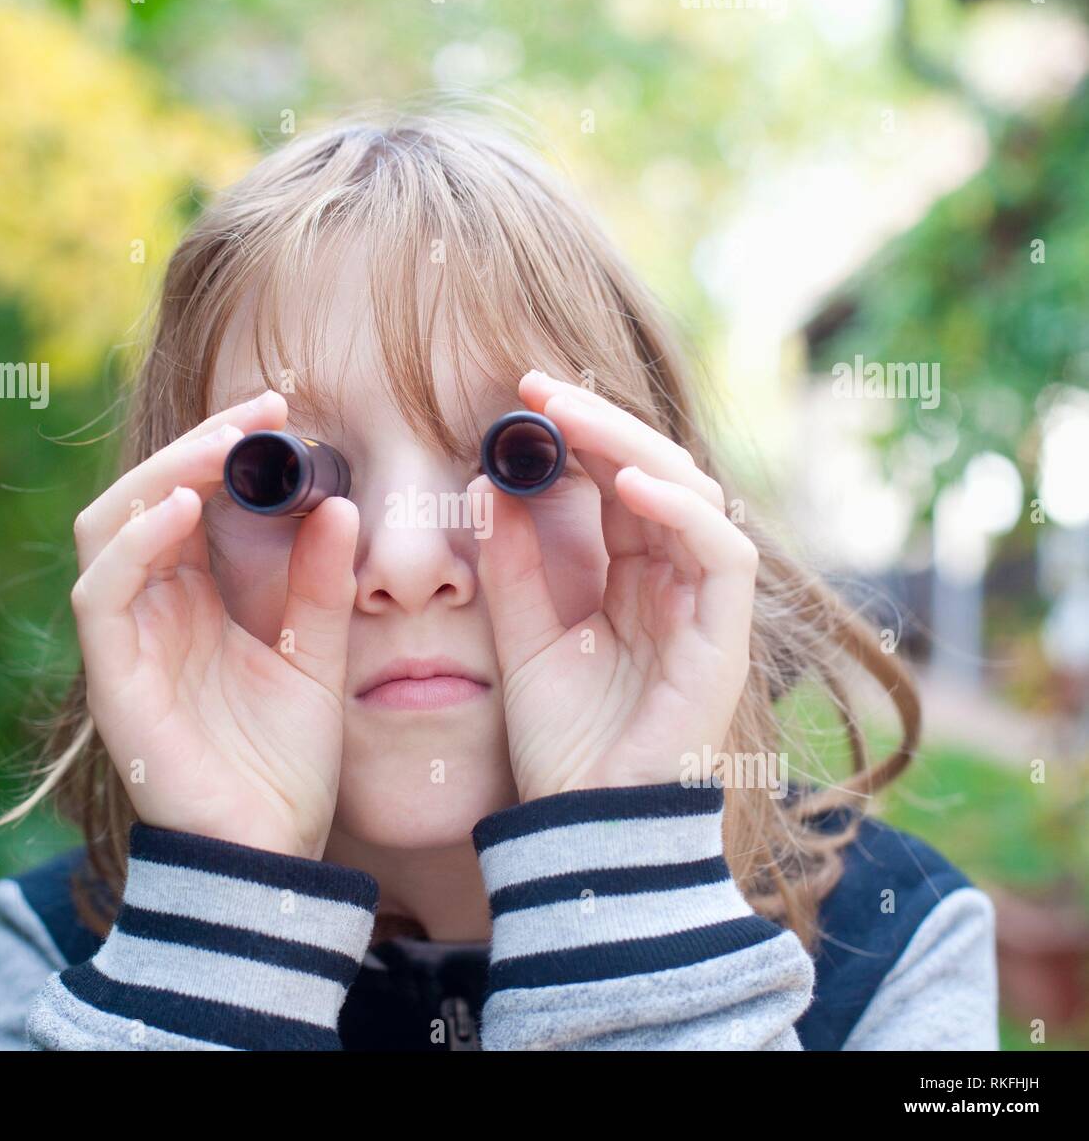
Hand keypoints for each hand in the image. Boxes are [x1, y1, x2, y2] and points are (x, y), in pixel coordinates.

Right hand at [70, 390, 359, 858]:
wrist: (270, 852)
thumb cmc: (285, 761)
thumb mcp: (316, 656)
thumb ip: (321, 585)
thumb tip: (340, 504)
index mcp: (195, 600)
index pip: (189, 499)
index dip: (223, 449)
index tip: (279, 409)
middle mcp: (152, 610)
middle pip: (145, 498)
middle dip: (194, 448)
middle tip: (257, 413)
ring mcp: (126, 641)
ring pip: (109, 527)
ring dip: (163, 478)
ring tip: (224, 447)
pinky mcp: (112, 676)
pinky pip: (101, 593)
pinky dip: (134, 544)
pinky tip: (183, 512)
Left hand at [467, 371, 757, 801]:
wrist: (583, 826)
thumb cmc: (560, 741)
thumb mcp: (522, 638)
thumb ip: (512, 566)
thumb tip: (486, 483)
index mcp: (631, 577)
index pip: (615, 480)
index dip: (578, 433)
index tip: (520, 393)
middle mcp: (673, 581)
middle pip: (655, 471)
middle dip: (599, 422)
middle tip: (539, 385)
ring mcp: (704, 605)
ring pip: (692, 493)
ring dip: (633, 446)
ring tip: (570, 415)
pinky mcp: (726, 637)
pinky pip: (721, 552)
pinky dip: (680, 510)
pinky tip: (627, 482)